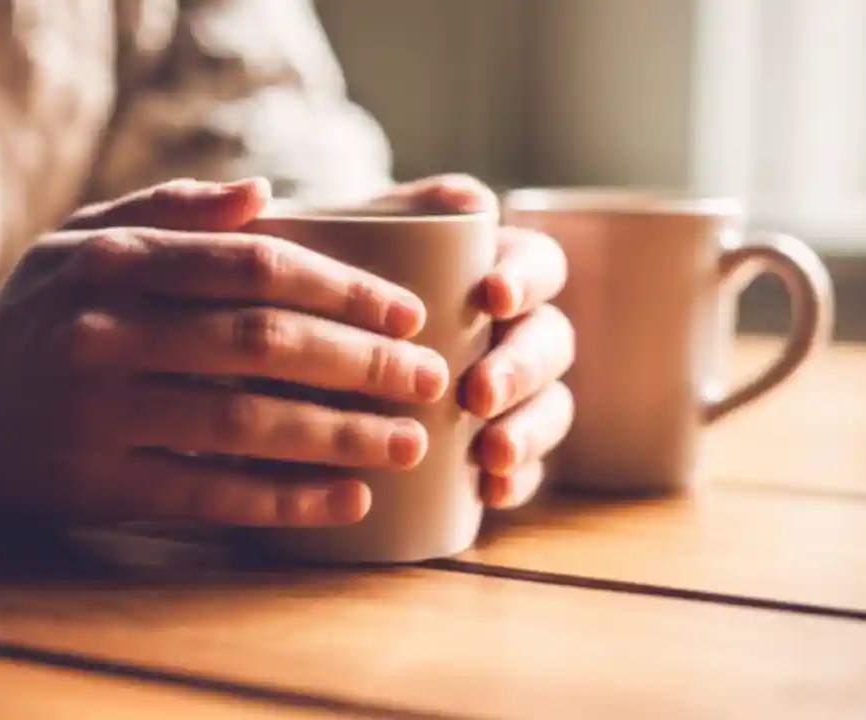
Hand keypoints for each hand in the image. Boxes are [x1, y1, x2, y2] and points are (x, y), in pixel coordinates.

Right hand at [0, 179, 449, 526]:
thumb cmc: (41, 310)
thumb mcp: (85, 237)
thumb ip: (173, 209)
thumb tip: (264, 192)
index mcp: (119, 261)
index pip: (256, 266)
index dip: (343, 288)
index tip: (408, 311)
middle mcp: (109, 333)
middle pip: (264, 344)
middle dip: (362, 362)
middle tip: (430, 378)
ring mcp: (102, 414)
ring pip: (247, 424)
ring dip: (340, 434)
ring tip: (410, 441)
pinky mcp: (100, 485)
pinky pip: (211, 496)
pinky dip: (286, 499)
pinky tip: (348, 498)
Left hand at [371, 176, 574, 508]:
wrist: (314, 342)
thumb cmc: (347, 275)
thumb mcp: (366, 232)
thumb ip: (406, 206)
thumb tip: (464, 200)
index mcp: (503, 267)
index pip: (540, 263)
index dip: (528, 279)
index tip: (493, 297)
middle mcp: (521, 329)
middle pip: (550, 341)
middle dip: (522, 367)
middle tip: (478, 392)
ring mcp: (517, 393)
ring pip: (550, 406)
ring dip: (530, 430)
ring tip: (493, 453)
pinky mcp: (498, 447)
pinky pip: (527, 469)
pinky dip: (517, 481)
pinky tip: (494, 493)